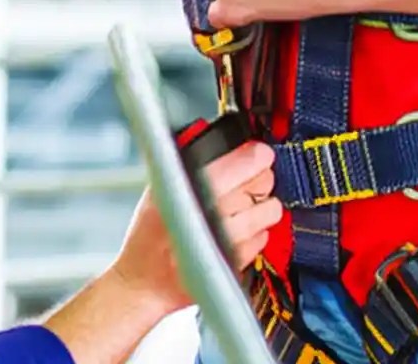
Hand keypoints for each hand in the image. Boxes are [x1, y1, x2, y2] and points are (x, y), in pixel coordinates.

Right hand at [108, 141, 280, 316]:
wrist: (146, 281)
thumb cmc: (147, 236)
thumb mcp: (155, 187)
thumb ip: (183, 160)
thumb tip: (211, 136)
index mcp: (192, 186)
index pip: (246, 160)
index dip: (256, 153)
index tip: (258, 152)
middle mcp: (214, 211)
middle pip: (263, 181)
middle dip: (259, 177)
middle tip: (248, 180)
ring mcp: (230, 239)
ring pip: (271, 209)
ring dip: (261, 205)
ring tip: (242, 208)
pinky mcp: (240, 260)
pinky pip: (264, 236)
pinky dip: (255, 232)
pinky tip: (234, 232)